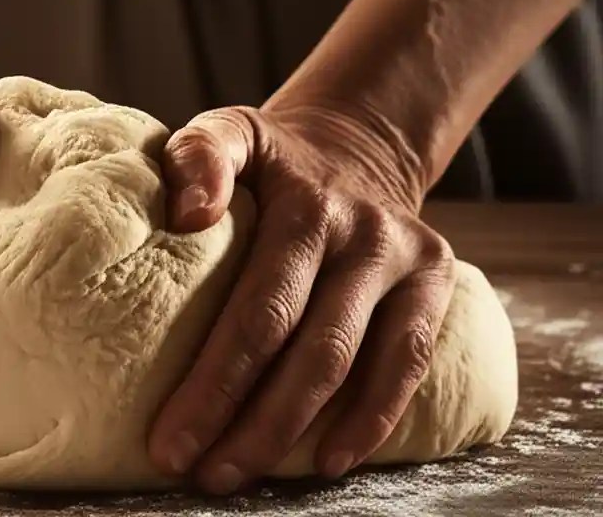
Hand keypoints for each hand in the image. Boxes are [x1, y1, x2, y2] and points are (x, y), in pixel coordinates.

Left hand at [147, 102, 455, 492]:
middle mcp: (361, 232)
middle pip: (304, 347)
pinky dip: (370, 420)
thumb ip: (199, 155)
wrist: (356, 143)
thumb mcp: (230, 130)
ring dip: (295, 432)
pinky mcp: (436, 282)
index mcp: (303, 203)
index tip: (168, 439)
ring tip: (237, 473)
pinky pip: (407, 364)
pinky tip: (329, 461)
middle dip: (246, 421)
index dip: (215, 382)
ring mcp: (404, 260)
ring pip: (352, 365)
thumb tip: (186, 217)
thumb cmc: (270, 160)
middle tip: (196, 472)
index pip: (258, 309)